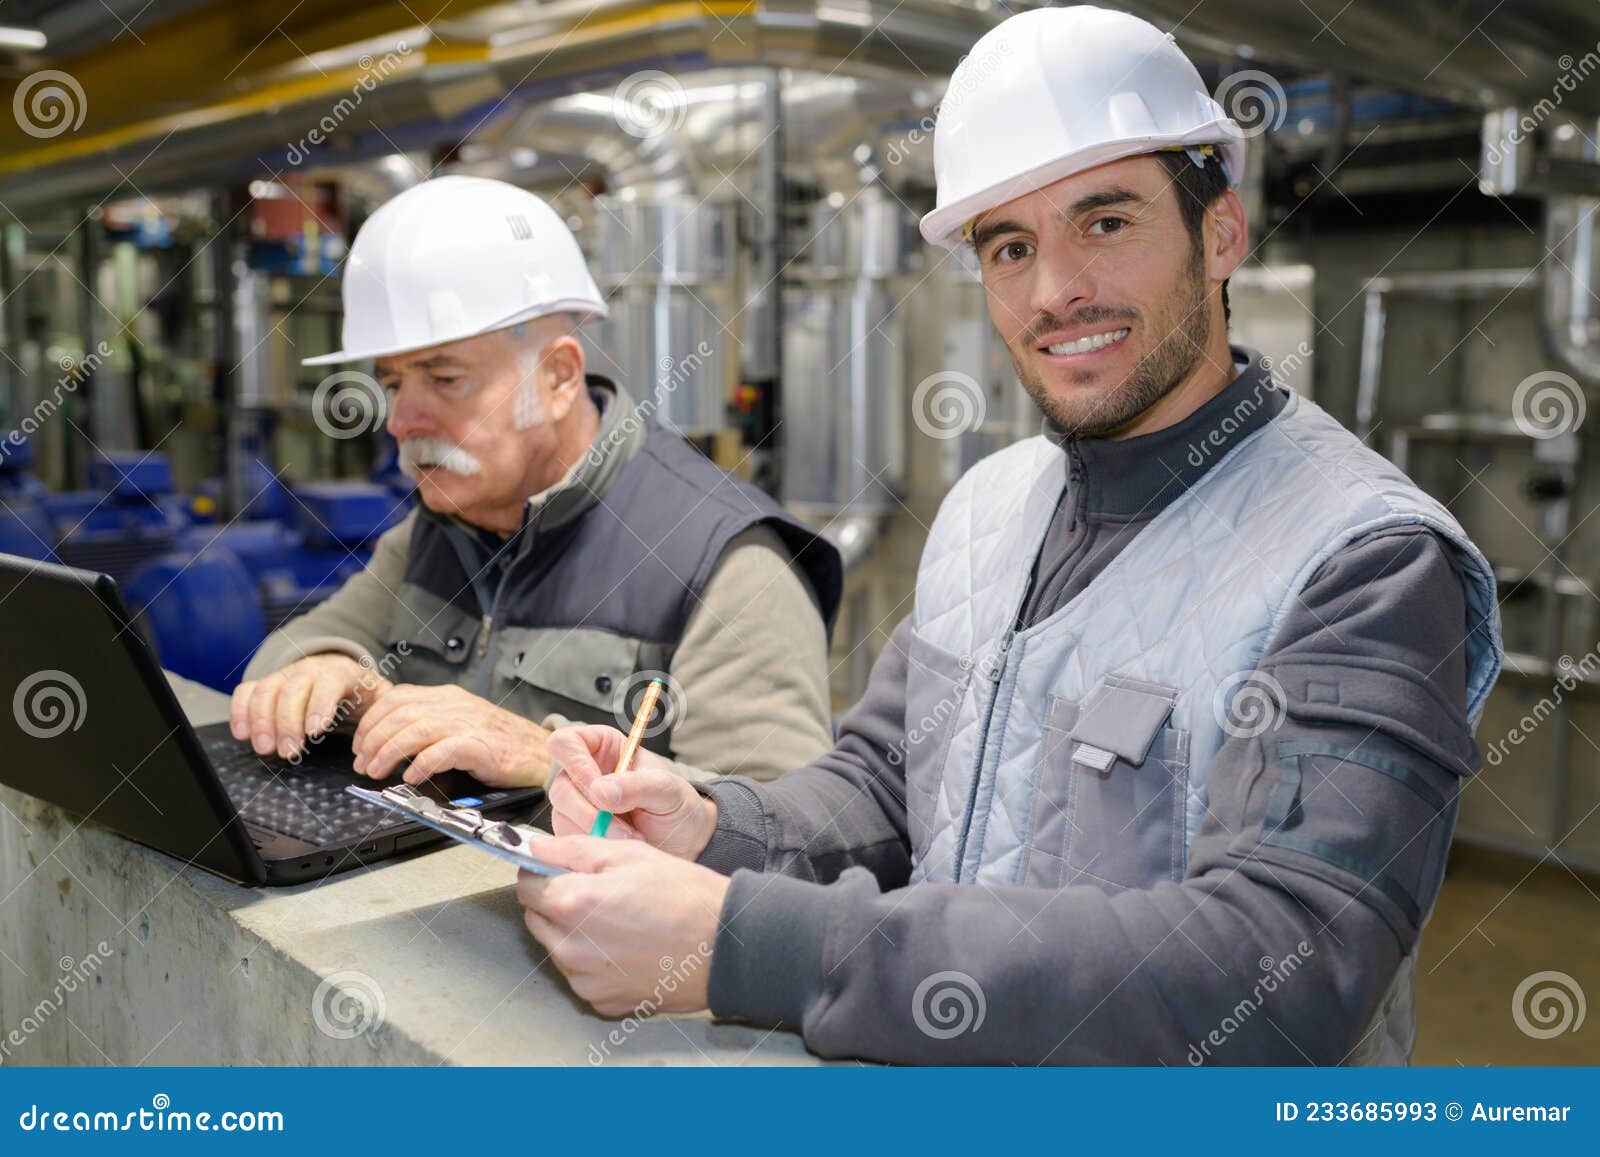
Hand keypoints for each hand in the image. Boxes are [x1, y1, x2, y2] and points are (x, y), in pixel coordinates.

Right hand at [230, 653, 390, 759]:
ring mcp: (285, 675)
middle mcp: (309, 670)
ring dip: (262, 722)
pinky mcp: (267, 684)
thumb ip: (381, 712)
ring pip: (267, 690)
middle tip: (288, 751)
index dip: (319, 705)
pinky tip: (242, 734)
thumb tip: (382, 735)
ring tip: (265, 749)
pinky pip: (247, 691)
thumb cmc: (359, 693)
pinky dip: (240, 711)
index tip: (314, 731)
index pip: (328, 683)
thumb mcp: (377, 698)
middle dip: (287, 722)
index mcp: (340, 672)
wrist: (343, 674)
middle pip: (292, 690)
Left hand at [350, 682, 550, 786]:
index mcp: (447, 697)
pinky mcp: (479, 746)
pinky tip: (410, 777)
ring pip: (413, 730)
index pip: (397, 698)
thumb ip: (432, 723)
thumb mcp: (462, 723)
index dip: (371, 720)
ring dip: (388, 753)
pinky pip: (440, 752)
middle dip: (372, 740)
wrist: (542, 754)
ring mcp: (467, 723)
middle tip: (362, 763)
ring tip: (377, 772)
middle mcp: (455, 705)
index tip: (360, 743)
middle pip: (399, 714)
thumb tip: (392, 739)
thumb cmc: (502, 745)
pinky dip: (420, 765)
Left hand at [516, 836, 728, 1016]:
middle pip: (537, 918)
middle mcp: (571, 948)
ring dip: (573, 931)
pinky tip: (626, 946)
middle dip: (556, 901)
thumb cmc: (685, 897)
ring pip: (557, 948)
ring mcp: (585, 979)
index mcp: (574, 904)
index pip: (526, 885)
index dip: (541, 871)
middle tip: (596, 890)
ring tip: (618, 919)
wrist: (725, 946)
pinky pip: (581, 974)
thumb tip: (537, 848)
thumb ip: (575, 849)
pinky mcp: (601, 1000)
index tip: (559, 868)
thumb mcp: (631, 854)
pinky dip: (593, 960)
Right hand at [545, 724, 716, 858]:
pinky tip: (618, 845)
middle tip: (622, 827)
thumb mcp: (668, 790)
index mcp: (602, 746)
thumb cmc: (677, 806)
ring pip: (561, 815)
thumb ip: (638, 785)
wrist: (685, 841)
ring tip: (629, 836)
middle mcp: (582, 773)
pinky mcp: (575, 832)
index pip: (566, 743)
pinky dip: (593, 845)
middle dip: (590, 810)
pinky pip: (568, 838)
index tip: (599, 788)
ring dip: (595, 831)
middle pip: (560, 785)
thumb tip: (600, 791)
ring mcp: (576, 804)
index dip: (576, 764)